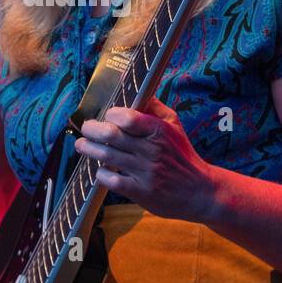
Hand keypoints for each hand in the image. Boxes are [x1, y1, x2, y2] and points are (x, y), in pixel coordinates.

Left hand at [74, 95, 217, 221]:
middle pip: (111, 135)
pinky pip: (112, 180)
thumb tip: (137, 91)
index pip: (128, 117)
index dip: (111, 114)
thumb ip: (155, 107)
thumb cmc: (183, 154)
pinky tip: (100, 169)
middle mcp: (152, 150)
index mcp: (160, 131)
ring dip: (89, 149)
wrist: (199, 191)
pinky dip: (101, 173)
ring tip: (81, 145)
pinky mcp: (141, 192)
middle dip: (91, 129)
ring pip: (107, 156)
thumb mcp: (175, 126)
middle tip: (85, 128)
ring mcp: (145, 172)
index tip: (106, 115)